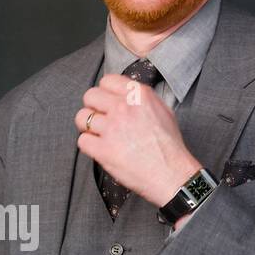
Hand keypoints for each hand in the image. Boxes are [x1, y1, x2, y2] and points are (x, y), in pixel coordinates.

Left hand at [75, 74, 202, 206]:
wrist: (172, 174)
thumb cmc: (169, 147)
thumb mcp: (162, 111)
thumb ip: (140, 99)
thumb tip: (123, 94)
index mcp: (139, 95)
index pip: (107, 80)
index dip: (105, 92)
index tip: (107, 102)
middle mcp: (123, 108)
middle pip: (90, 96)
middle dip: (93, 107)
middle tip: (100, 119)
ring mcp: (112, 128)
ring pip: (82, 118)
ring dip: (88, 127)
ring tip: (98, 135)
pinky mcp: (103, 150)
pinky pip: (82, 141)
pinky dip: (89, 146)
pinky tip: (100, 149)